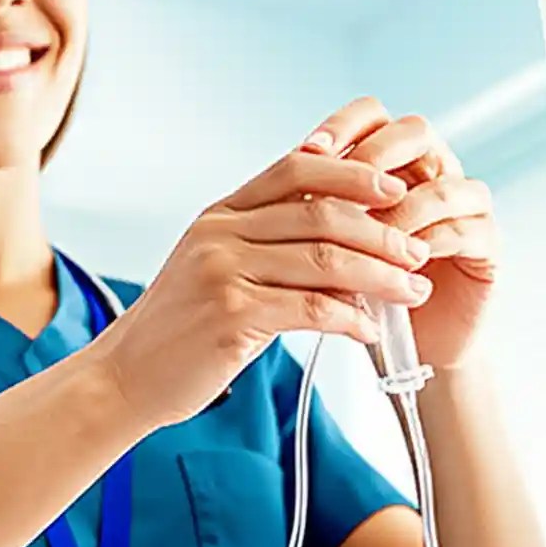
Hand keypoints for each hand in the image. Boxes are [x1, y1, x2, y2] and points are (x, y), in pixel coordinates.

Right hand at [94, 149, 429, 428]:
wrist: (126, 376)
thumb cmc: (178, 330)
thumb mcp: (212, 270)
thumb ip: (265, 246)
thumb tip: (345, 245)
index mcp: (218, 215)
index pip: (296, 170)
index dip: (352, 172)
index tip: (395, 189)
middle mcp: (219, 235)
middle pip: (322, 214)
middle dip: (382, 233)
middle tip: (419, 252)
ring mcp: (222, 274)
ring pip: (325, 261)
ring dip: (380, 277)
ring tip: (413, 292)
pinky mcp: (231, 318)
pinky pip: (311, 310)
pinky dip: (351, 320)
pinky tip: (369, 330)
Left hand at [302, 97, 499, 369]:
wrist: (397, 346)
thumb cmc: (356, 288)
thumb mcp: (325, 242)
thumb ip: (315, 205)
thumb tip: (286, 176)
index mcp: (391, 160)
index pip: (372, 116)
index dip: (342, 126)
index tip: (307, 151)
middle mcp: (432, 171)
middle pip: (415, 132)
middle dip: (372, 158)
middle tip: (338, 191)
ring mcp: (465, 205)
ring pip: (443, 184)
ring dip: (397, 212)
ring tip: (361, 240)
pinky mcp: (486, 245)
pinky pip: (462, 229)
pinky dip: (426, 243)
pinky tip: (395, 264)